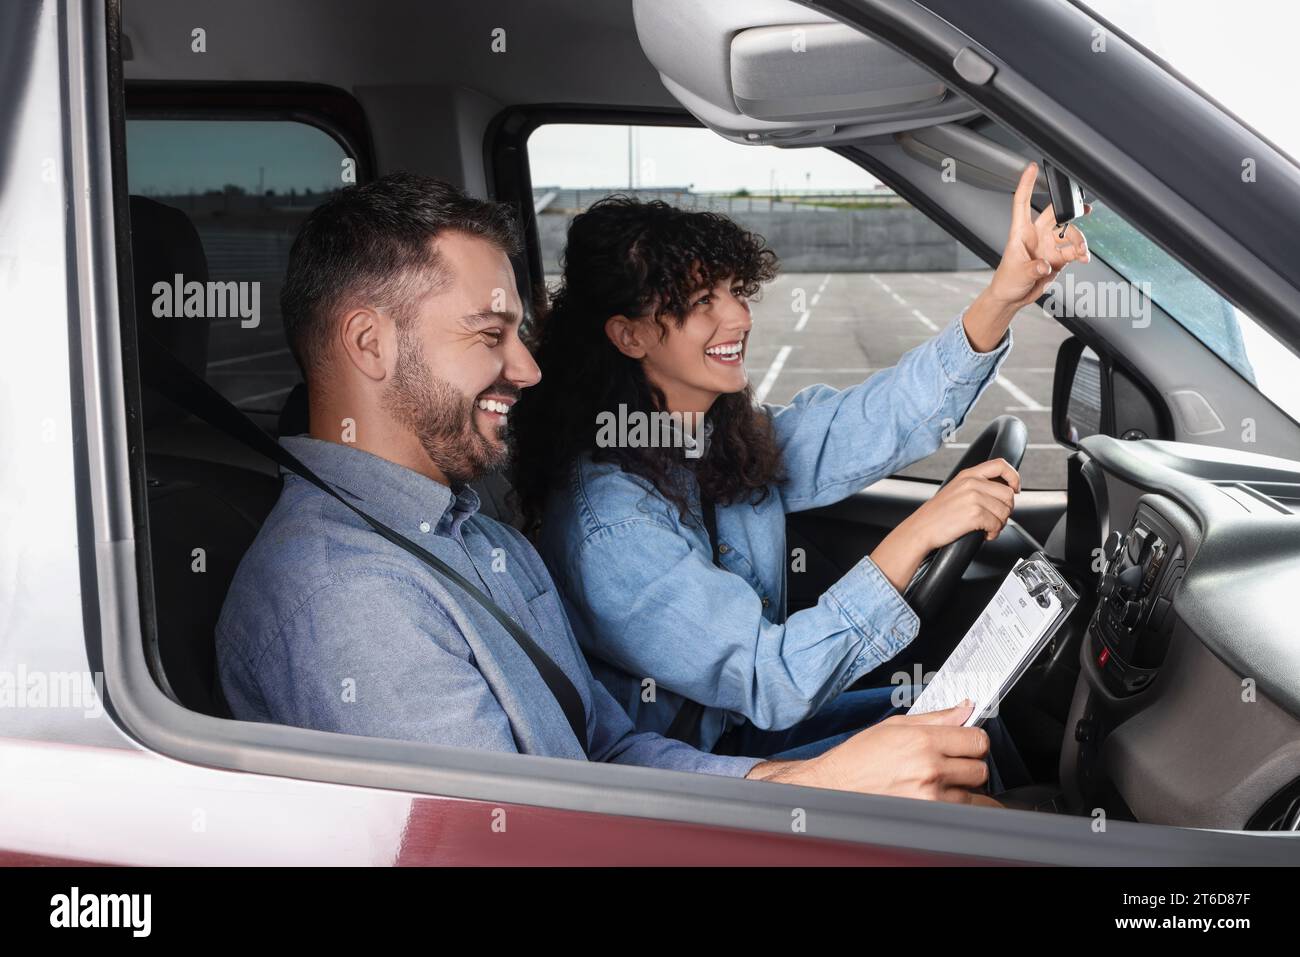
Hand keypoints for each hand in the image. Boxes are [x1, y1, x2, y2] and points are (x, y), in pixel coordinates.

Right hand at [748, 700, 992, 803]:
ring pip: (974, 793)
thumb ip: (937, 718)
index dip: (974, 740)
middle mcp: (929, 769)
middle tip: (950, 763)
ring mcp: (930, 797)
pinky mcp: (928, 817)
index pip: (978, 741)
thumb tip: (965, 708)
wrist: (835, 787)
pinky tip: (939, 797)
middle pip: (980, 769)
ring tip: (937, 782)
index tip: (967, 743)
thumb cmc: (859, 757)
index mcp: (922, 741)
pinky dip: (957, 806)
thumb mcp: (895, 727)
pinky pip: (962, 812)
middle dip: (969, 764)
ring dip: (962, 788)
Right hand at [907, 457, 1020, 549]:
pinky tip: (984, 534)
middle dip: (1006, 509)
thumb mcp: (955, 490)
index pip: (1001, 465)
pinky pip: (997, 524)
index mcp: (968, 475)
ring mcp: (973, 498)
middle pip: (1008, 493)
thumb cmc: (936, 515)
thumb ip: (976, 486)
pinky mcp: (975, 514)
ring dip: (1000, 523)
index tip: (1015, 489)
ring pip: (1005, 511)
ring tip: (988, 528)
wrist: (920, 529)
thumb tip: (1001, 493)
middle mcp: (972, 483)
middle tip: (996, 518)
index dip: (1013, 477)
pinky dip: (994, 533)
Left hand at [960, 162, 1091, 351]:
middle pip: (1056, 213)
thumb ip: (1033, 269)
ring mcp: (1048, 245)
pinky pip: (1074, 250)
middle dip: (1070, 209)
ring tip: (1081, 252)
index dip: (1026, 184)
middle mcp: (1036, 235)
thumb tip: (1045, 265)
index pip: (1022, 202)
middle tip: (1084, 208)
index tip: (1031, 167)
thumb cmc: (1007, 282)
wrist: (1013, 297)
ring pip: (1069, 233)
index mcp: (1020, 232)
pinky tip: (1083, 258)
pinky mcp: (1057, 257)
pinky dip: (1081, 253)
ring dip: (1079, 240)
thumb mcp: (1018, 274)